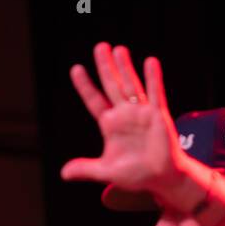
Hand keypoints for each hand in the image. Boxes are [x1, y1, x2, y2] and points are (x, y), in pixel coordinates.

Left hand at [61, 43, 186, 197]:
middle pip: (112, 86)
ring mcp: (141, 112)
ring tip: (119, 49)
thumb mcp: (106, 171)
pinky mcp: (158, 115)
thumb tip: (63, 173)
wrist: (161, 178)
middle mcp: (125, 114)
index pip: (94, 101)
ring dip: (125, 68)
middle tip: (100, 47)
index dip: (85, 86)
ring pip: (131, 85)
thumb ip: (86, 169)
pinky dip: (153, 79)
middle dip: (106, 67)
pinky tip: (150, 62)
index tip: (76, 69)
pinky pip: (155, 94)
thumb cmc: (135, 174)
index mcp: (110, 124)